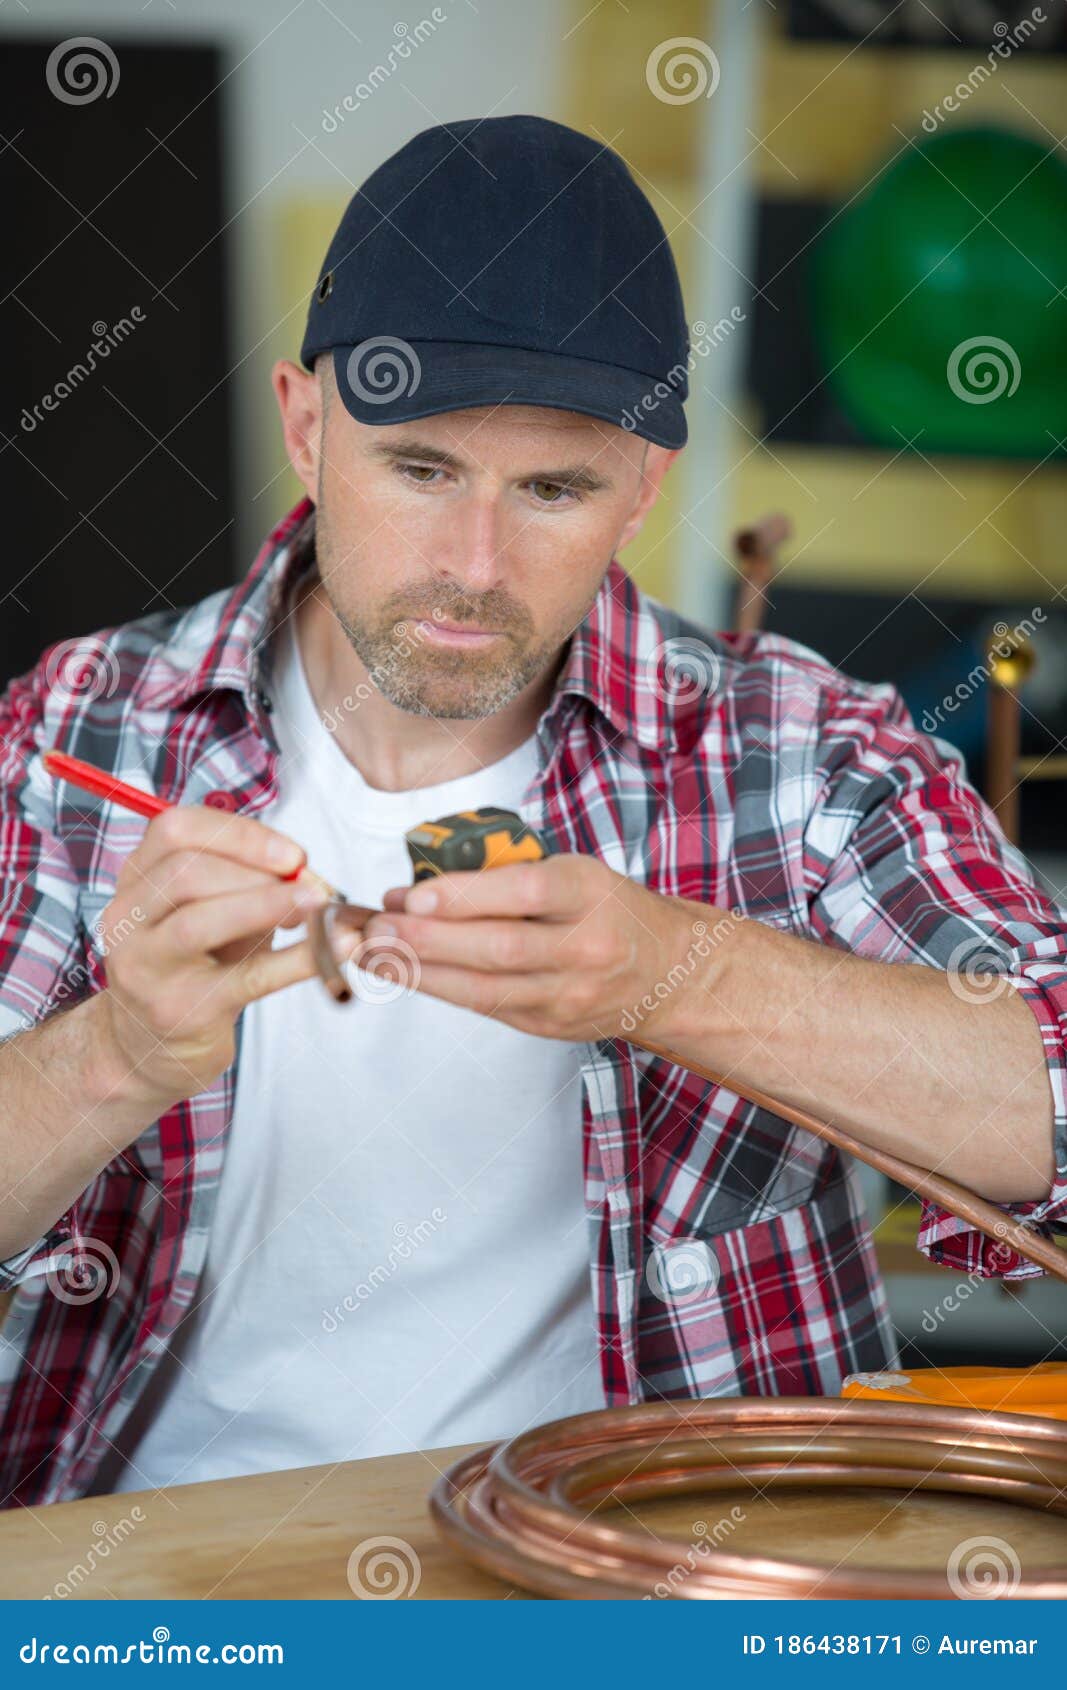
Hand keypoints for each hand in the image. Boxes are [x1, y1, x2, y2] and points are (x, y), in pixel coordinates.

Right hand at [95, 803, 336, 1113]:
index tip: (293, 854)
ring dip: (268, 905)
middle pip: (185, 871)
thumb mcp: (212, 911)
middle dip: (257, 871)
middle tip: (309, 887)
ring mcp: (146, 968)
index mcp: (136, 880)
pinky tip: (334, 949)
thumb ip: (249, 884)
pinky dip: (296, 960)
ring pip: (199, 921)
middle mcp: (127, 919)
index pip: (176, 829)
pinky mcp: (179, 1011)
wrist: (151, 1047)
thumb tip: (309, 875)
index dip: (241, 833)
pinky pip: (245, 978)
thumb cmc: (192, 966)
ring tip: (317, 905)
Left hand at [354, 853, 705, 1041]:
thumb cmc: (608, 910)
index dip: (466, 896)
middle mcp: (584, 947)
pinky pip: (488, 1008)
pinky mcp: (552, 1024)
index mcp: (590, 893)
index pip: (525, 893)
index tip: (414, 895)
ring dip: (421, 972)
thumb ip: (505, 876)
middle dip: (427, 939)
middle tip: (375, 927)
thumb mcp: (574, 873)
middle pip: (498, 947)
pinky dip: (442, 989)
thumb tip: (414, 892)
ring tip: (374, 954)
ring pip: (486, 988)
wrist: (668, 972)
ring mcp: (569, 994)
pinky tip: (407, 974)